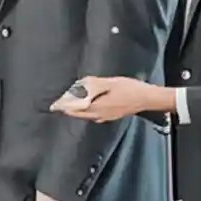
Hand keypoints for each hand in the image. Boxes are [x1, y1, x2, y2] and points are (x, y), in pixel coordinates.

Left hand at [53, 76, 168, 122]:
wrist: (147, 98)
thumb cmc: (129, 89)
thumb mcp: (109, 83)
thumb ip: (92, 85)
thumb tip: (78, 87)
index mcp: (97, 108)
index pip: (76, 110)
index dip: (64, 108)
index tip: (54, 107)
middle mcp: (99, 116)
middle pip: (80, 115)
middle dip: (69, 110)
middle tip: (59, 106)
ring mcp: (106, 117)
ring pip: (86, 116)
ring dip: (77, 111)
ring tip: (69, 105)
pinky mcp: (111, 116)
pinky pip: (93, 115)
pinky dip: (86, 111)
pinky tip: (86, 106)